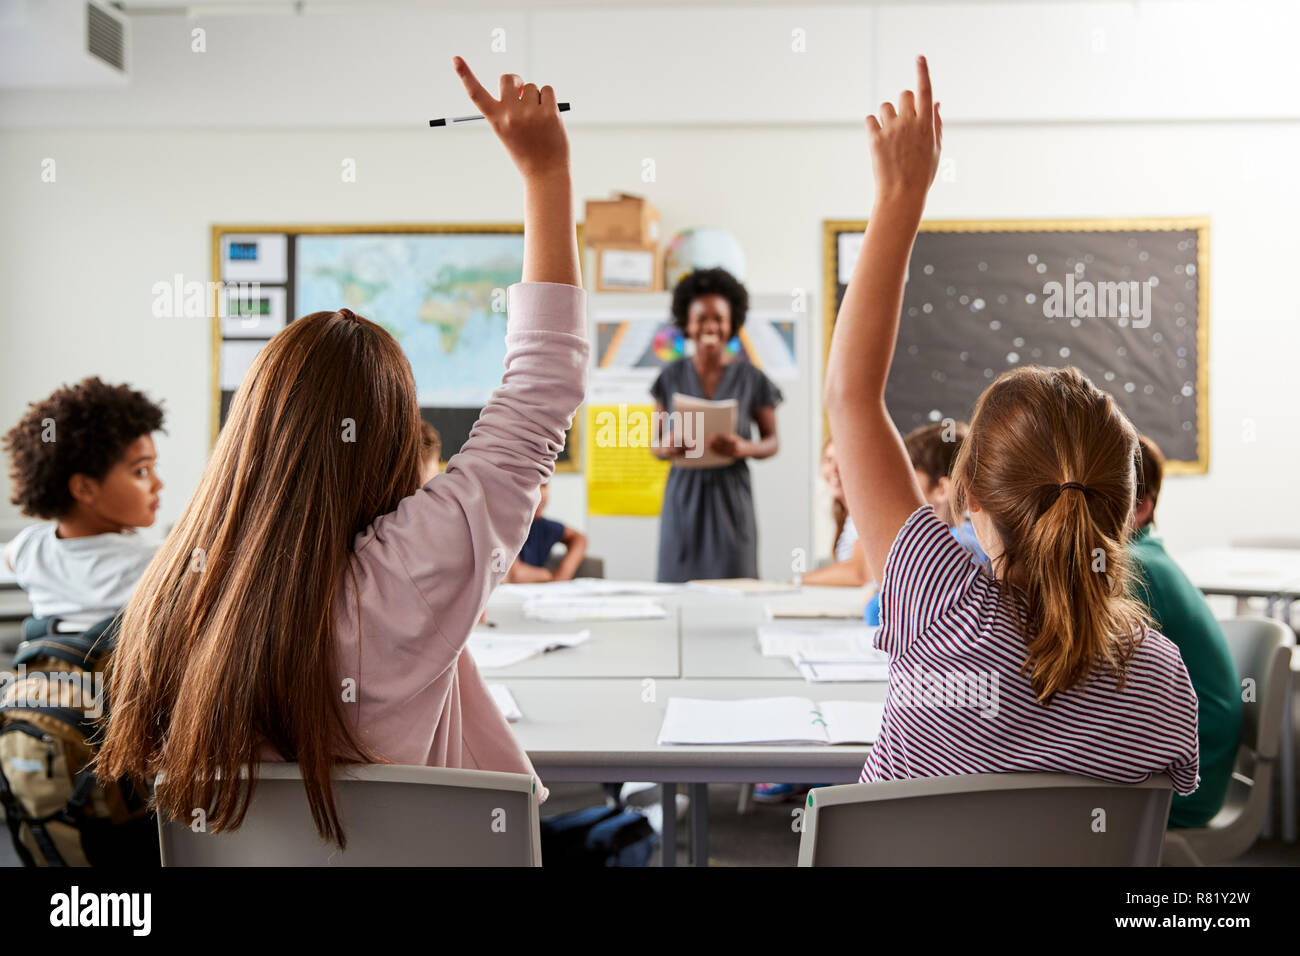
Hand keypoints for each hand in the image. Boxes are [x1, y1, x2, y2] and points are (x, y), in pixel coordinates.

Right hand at [453, 56, 569, 181]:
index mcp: (496, 120)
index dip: (465, 75)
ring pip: (531, 86)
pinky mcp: (549, 113)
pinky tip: (549, 117)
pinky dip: (549, 99)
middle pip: (507, 78)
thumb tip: (522, 86)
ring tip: (538, 120)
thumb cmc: (526, 152)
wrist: (545, 174)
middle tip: (521, 93)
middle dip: (515, 81)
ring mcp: (530, 113)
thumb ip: (510, 108)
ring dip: (535, 97)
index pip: (476, 94)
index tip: (455, 58)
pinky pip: (547, 90)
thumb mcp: (508, 132)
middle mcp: (510, 115)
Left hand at [707, 433, 745, 457]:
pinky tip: (711, 451)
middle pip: (721, 443)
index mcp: (734, 439)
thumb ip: (727, 436)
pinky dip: (715, 452)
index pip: (723, 437)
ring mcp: (733, 451)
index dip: (716, 436)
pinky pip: (722, 454)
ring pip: (720, 449)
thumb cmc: (740, 441)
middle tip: (705, 441)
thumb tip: (715, 435)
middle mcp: (734, 445)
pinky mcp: (731, 456)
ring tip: (706, 446)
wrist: (749, 450)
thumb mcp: (735, 436)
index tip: (710, 435)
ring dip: (713, 448)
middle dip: (713, 442)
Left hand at [866, 56, 941, 208]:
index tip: (919, 57)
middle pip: (904, 95)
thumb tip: (936, 102)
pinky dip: (873, 126)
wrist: (902, 194)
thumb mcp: (934, 148)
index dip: (922, 72)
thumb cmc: (922, 173)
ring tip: (890, 135)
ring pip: (885, 106)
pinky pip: (870, 119)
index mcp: (927, 124)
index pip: (925, 91)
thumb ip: (935, 123)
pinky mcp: (875, 138)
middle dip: (904, 103)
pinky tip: (879, 140)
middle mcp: (909, 122)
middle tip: (903, 121)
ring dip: (887, 115)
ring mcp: (891, 129)